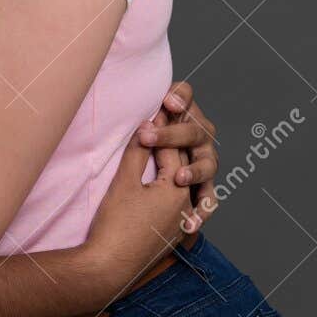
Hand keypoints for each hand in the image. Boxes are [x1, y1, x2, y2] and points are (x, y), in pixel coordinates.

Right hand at [85, 115, 192, 293]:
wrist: (108, 269)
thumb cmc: (114, 225)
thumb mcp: (124, 183)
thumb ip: (137, 153)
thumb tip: (146, 128)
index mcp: (177, 190)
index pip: (170, 150)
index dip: (160, 128)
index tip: (154, 109)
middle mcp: (185, 206)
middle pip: (179, 166)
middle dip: (170, 144)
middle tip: (160, 123)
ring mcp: (180, 223)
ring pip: (181, 186)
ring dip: (173, 167)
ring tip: (163, 152)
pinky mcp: (171, 236)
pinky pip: (179, 206)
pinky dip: (173, 192)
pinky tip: (166, 187)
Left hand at [138, 80, 218, 232]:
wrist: (140, 200)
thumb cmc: (134, 154)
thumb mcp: (131, 138)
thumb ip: (133, 121)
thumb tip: (108, 93)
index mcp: (180, 116)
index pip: (185, 97)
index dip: (181, 98)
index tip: (166, 102)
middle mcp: (197, 137)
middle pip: (195, 131)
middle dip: (172, 135)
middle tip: (148, 137)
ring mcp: (204, 163)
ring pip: (208, 163)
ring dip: (195, 170)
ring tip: (179, 178)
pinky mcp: (202, 189)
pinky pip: (207, 200)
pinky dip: (201, 211)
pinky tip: (191, 223)